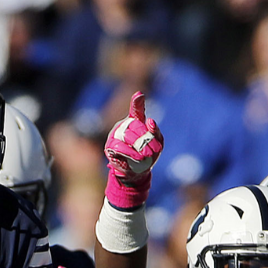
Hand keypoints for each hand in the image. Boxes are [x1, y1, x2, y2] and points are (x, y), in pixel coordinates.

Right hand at [103, 91, 162, 208]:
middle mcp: (124, 125)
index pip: (136, 110)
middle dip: (146, 138)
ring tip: (145, 156)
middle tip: (152, 151)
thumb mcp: (158, 143)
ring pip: (128, 135)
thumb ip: (156, 132)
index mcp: (136, 123)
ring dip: (139, 147)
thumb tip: (150, 121)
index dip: (137, 102)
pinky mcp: (109, 146)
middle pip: (136, 126)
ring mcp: (115, 135)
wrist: (136, 172)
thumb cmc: (148, 156)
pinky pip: (120, 146)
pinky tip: (137, 158)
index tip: (139, 95)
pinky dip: (131, 153)